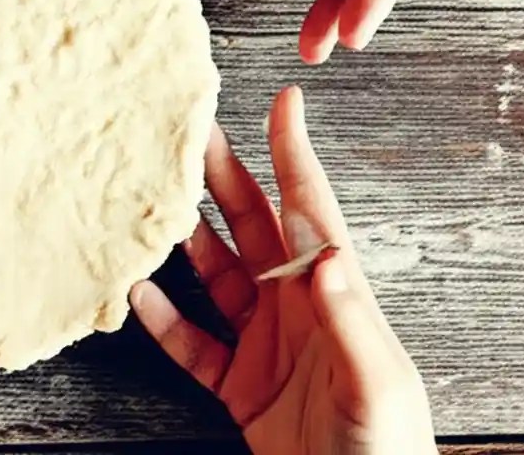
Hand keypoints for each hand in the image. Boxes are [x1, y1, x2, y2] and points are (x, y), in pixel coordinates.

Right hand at [131, 87, 435, 454]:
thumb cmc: (385, 448)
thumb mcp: (376, 381)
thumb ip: (348, 317)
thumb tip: (323, 252)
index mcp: (332, 293)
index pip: (309, 208)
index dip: (293, 153)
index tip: (282, 102)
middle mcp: (294, 305)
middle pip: (250, 226)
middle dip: (220, 176)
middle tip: (187, 134)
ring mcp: (262, 342)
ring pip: (214, 274)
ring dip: (182, 240)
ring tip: (146, 205)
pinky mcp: (236, 382)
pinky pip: (191, 341)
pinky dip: (163, 318)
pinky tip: (137, 295)